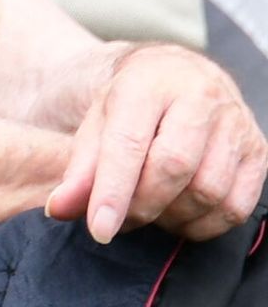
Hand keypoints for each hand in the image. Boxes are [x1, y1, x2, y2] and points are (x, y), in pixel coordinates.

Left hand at [45, 45, 265, 243]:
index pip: (131, 142)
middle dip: (142, 206)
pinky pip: (236, 206)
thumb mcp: (95, 126)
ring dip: (173, 216)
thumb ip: (78, 170)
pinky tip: (181, 213)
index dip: (113, 191)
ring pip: (208, 190)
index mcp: (150, 81)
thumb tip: (58, 210)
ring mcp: (236, 121)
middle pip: (175, 168)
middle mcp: (201, 94)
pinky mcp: (259, 149)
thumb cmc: (129, 107)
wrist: (173, 76)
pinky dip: (205, 224)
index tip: (100, 230)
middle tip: (123, 219)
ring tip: (151, 209)